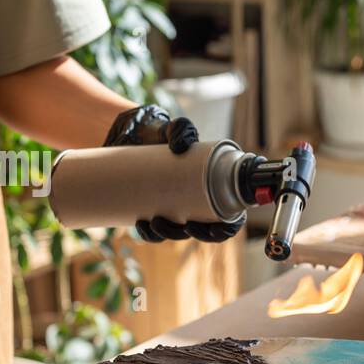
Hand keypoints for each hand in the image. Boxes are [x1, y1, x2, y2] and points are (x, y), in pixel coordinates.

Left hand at [103, 105, 241, 242]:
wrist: (133, 136)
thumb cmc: (162, 133)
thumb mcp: (175, 128)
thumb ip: (182, 129)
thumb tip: (179, 147)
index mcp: (214, 186)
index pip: (229, 217)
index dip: (226, 229)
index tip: (214, 229)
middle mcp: (197, 200)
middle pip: (205, 231)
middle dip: (196, 235)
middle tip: (186, 226)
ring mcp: (176, 208)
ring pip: (179, 233)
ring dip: (171, 235)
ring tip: (155, 222)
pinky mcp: (155, 210)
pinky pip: (156, 232)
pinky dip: (150, 233)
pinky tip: (142, 225)